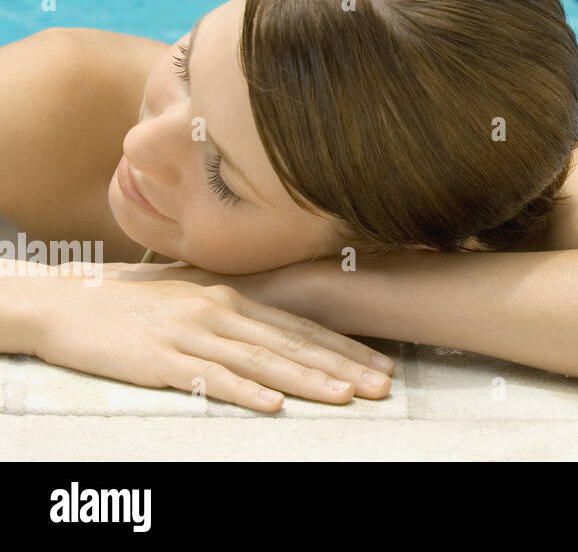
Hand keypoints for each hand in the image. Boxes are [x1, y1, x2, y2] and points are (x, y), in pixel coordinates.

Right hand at [35, 268, 393, 411]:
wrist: (70, 303)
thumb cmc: (134, 306)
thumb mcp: (193, 300)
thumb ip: (236, 314)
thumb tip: (278, 332)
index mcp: (233, 299)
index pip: (301, 327)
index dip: (344, 347)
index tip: (381, 364)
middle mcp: (221, 312)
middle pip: (292, 344)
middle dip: (342, 366)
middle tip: (382, 385)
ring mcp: (192, 334)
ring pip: (262, 360)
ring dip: (306, 381)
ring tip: (345, 396)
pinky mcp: (161, 359)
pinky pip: (209, 378)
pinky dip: (243, 391)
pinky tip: (272, 404)